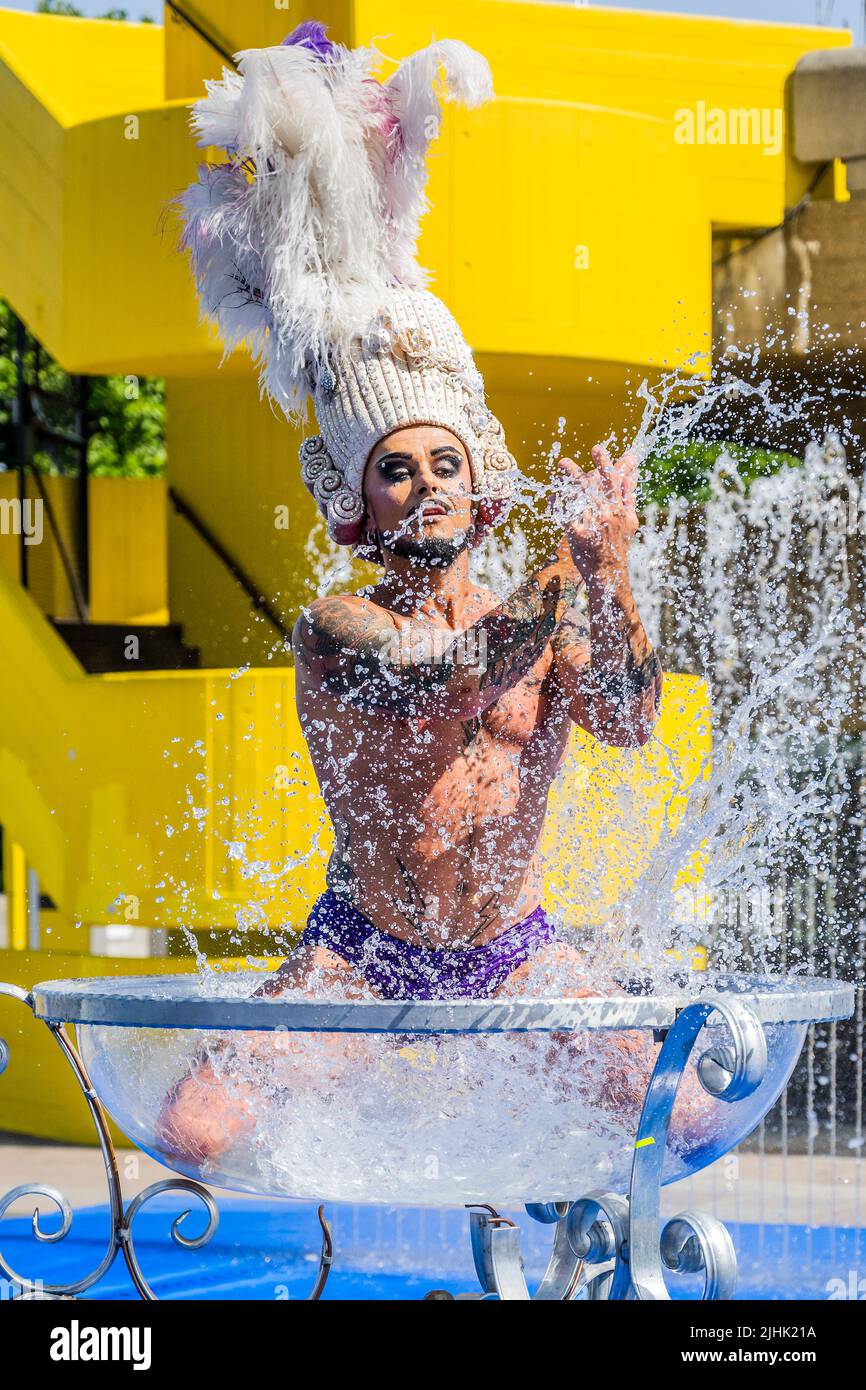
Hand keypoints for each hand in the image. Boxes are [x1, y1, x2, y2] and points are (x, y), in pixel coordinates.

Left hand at [557, 445, 637, 581]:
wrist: (609, 574)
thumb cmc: (618, 547)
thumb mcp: (630, 522)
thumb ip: (629, 499)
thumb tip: (631, 478)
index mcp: (620, 510)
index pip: (612, 482)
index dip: (604, 463)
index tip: (596, 449)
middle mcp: (607, 515)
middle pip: (592, 487)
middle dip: (579, 471)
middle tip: (565, 460)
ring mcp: (593, 525)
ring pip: (577, 498)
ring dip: (567, 483)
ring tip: (560, 469)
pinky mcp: (578, 535)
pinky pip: (566, 516)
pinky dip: (558, 506)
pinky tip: (552, 498)